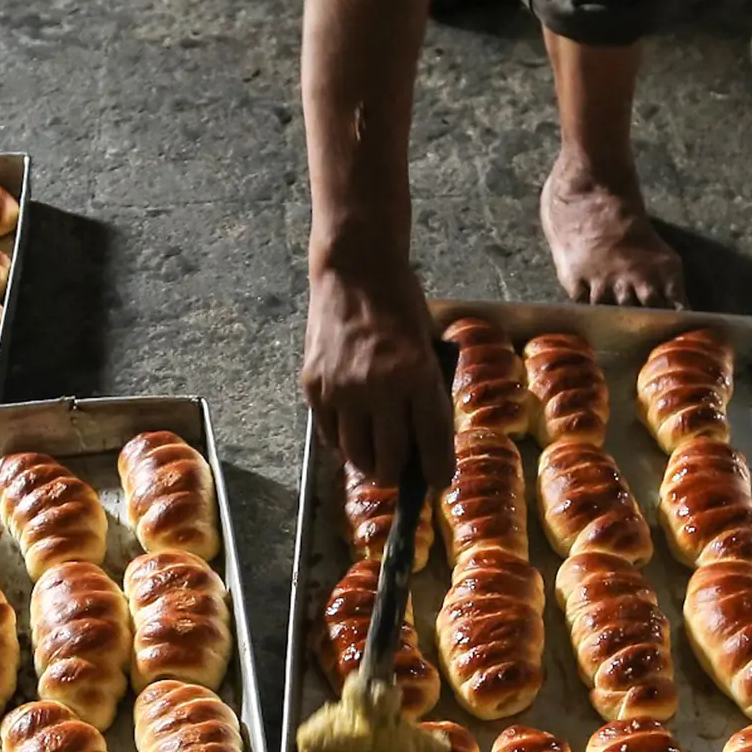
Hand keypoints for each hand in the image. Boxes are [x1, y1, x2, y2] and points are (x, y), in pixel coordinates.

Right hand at [301, 255, 452, 487]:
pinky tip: (350, 439)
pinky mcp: (314, 385)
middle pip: (388, 458)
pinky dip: (340, 444)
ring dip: (367, 464)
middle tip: (399, 474)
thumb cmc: (400, 305)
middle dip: (397, 474)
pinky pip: (327, 434)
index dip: (436, 470)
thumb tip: (423, 439)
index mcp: (417, 376)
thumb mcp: (427, 347)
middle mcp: (379, 388)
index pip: (430, 442)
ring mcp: (342, 389)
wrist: (355, 271)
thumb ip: (425, 390)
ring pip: (354, 454)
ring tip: (374, 462)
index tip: (436, 480)